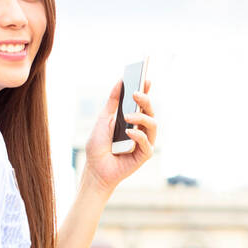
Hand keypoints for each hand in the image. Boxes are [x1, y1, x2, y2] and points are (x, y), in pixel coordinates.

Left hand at [82, 78, 156, 194]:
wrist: (94, 168)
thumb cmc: (98, 145)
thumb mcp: (103, 119)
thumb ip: (113, 101)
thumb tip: (120, 81)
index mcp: (132, 119)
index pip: (142, 103)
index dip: (146, 90)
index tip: (145, 78)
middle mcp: (141, 129)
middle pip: (150, 111)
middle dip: (145, 100)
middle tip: (135, 93)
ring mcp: (144, 142)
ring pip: (152, 124)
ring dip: (141, 118)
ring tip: (127, 116)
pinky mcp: (144, 155)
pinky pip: (147, 143)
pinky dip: (138, 136)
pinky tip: (129, 132)